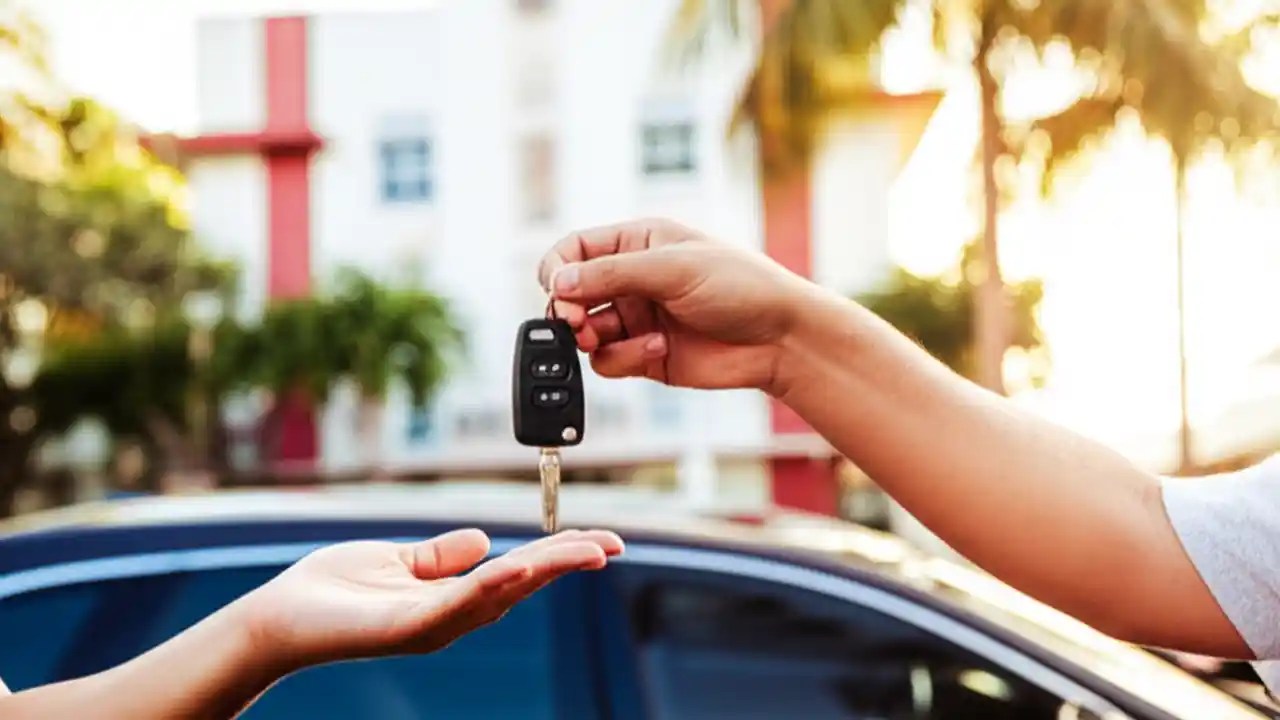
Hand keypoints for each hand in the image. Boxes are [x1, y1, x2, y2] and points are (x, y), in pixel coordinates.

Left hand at [239, 529, 623, 668]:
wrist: (276, 617)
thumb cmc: (330, 590)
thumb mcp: (397, 561)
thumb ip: (439, 555)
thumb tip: (482, 538)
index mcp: (451, 596)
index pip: (519, 572)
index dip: (560, 556)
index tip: (602, 540)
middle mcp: (449, 616)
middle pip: (522, 585)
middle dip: (568, 564)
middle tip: (612, 545)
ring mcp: (429, 626)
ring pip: (500, 595)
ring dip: (544, 572)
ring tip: (581, 551)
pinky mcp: (403, 629)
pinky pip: (454, 606)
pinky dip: (490, 586)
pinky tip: (519, 565)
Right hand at [537, 218, 812, 393]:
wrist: (780, 338)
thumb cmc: (740, 286)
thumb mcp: (674, 268)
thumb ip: (611, 274)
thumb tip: (558, 282)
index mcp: (637, 243)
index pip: (574, 249)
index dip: (557, 268)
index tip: (559, 289)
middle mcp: (631, 280)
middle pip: (572, 294)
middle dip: (568, 309)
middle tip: (577, 322)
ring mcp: (637, 319)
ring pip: (584, 332)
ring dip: (590, 337)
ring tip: (607, 337)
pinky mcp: (645, 355)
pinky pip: (609, 361)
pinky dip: (624, 358)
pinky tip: (659, 348)